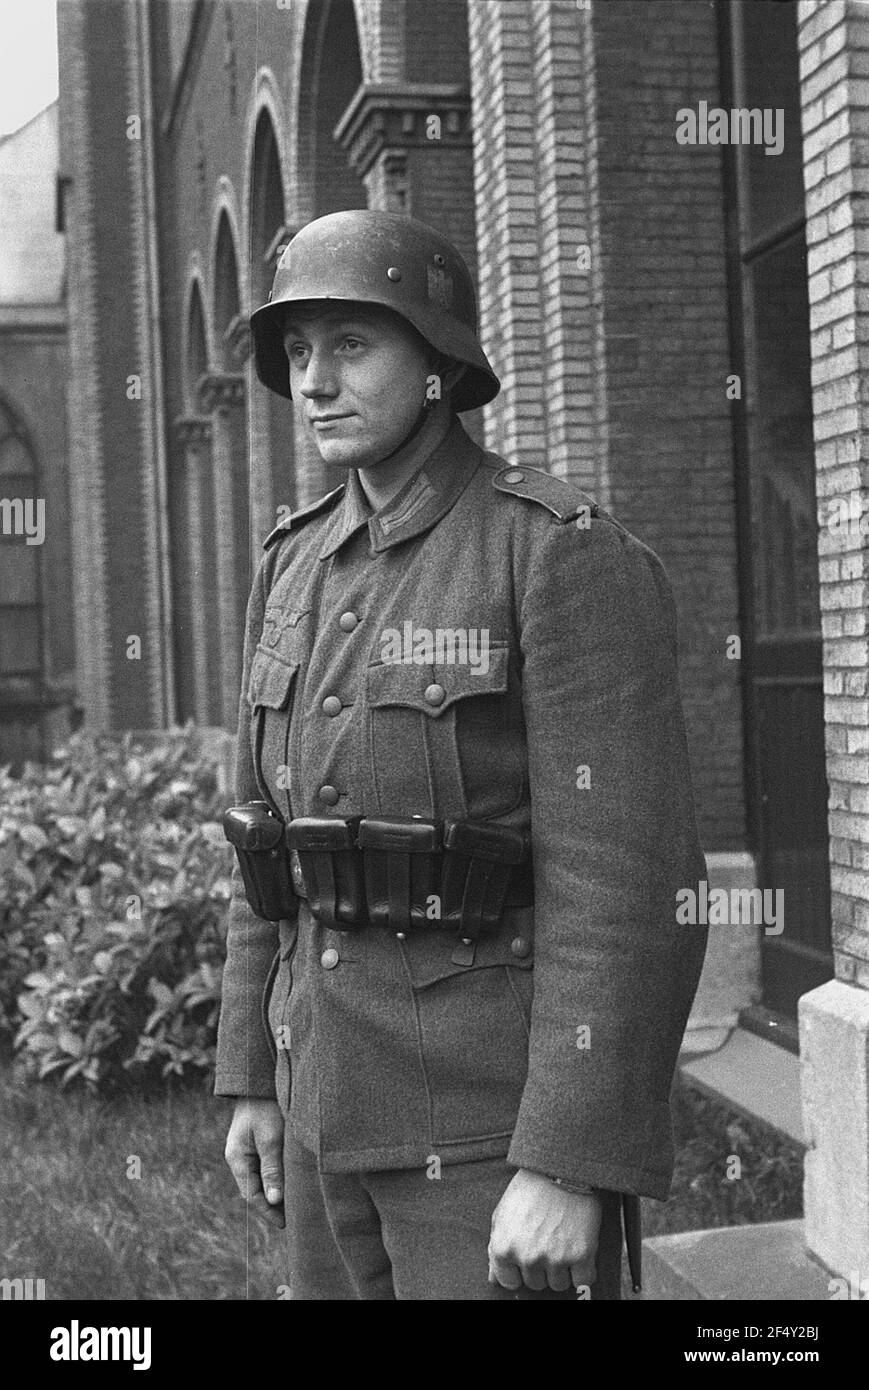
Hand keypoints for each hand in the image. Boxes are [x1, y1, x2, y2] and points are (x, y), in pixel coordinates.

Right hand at [224, 1098, 285, 1228]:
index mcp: (237, 1158)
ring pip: (260, 1179)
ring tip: (294, 1204)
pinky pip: (264, 1167)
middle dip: (272, 1205)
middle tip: (293, 1218)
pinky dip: (276, 1177)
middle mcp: (239, 1157)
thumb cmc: (265, 1107)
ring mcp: (246, 1150)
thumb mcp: (270, 1138)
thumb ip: (272, 1169)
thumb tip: (273, 1200)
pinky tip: (290, 1181)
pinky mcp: (256, 1143)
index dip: (267, 1211)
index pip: (251, 1195)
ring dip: (275, 1191)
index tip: (284, 1223)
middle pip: (255, 1189)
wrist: (259, 1080)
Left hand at [488, 1169, 601, 1292]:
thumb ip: (495, 1247)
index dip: (519, 1270)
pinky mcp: (581, 1255)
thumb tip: (493, 1278)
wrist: (561, 1167)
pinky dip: (583, 1271)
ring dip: (561, 1269)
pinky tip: (579, 1251)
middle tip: (547, 1240)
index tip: (527, 1257)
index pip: (509, 1282)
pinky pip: (583, 1281)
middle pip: (536, 1283)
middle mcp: (527, 1257)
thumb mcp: (502, 1213)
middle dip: (540, 1267)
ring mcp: (555, 1257)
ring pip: (558, 1284)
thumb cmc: (530, 1188)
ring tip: (562, 1241)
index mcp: (503, 1247)